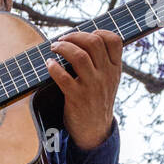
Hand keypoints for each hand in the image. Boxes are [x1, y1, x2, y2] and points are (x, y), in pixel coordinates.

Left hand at [45, 30, 121, 150]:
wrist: (95, 131)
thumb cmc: (97, 102)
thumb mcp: (109, 81)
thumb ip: (104, 62)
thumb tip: (84, 39)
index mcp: (115, 69)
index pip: (114, 41)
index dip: (99, 32)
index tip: (87, 34)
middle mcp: (105, 76)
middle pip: (93, 43)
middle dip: (75, 35)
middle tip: (62, 39)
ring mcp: (92, 87)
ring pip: (79, 56)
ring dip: (63, 47)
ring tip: (54, 47)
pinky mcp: (77, 99)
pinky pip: (63, 78)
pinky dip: (53, 67)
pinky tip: (49, 64)